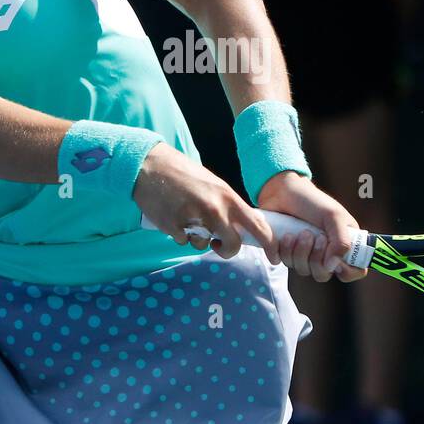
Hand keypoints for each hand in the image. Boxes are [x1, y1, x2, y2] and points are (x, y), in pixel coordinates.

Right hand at [133, 144, 280, 264]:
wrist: (149, 166)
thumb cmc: (183, 173)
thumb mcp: (214, 185)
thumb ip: (228, 205)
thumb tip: (242, 226)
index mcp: (228, 197)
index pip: (258, 225)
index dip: (270, 244)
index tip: (274, 257)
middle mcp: (214, 210)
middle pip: (233, 244)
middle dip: (226, 249)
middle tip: (218, 244)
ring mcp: (194, 220)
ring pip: (204, 245)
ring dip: (197, 238)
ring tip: (186, 215)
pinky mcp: (174, 228)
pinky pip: (183, 241)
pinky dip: (179, 233)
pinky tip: (173, 215)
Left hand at [255, 172, 366, 282]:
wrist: (283, 191)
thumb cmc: (312, 201)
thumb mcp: (333, 217)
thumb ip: (341, 242)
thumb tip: (332, 267)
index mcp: (344, 244)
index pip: (354, 271)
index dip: (347, 271)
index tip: (338, 260)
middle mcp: (326, 252)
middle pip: (324, 275)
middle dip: (316, 258)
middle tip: (313, 236)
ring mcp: (306, 254)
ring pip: (304, 271)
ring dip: (300, 252)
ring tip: (299, 232)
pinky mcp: (288, 253)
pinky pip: (287, 264)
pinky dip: (286, 251)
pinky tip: (286, 235)